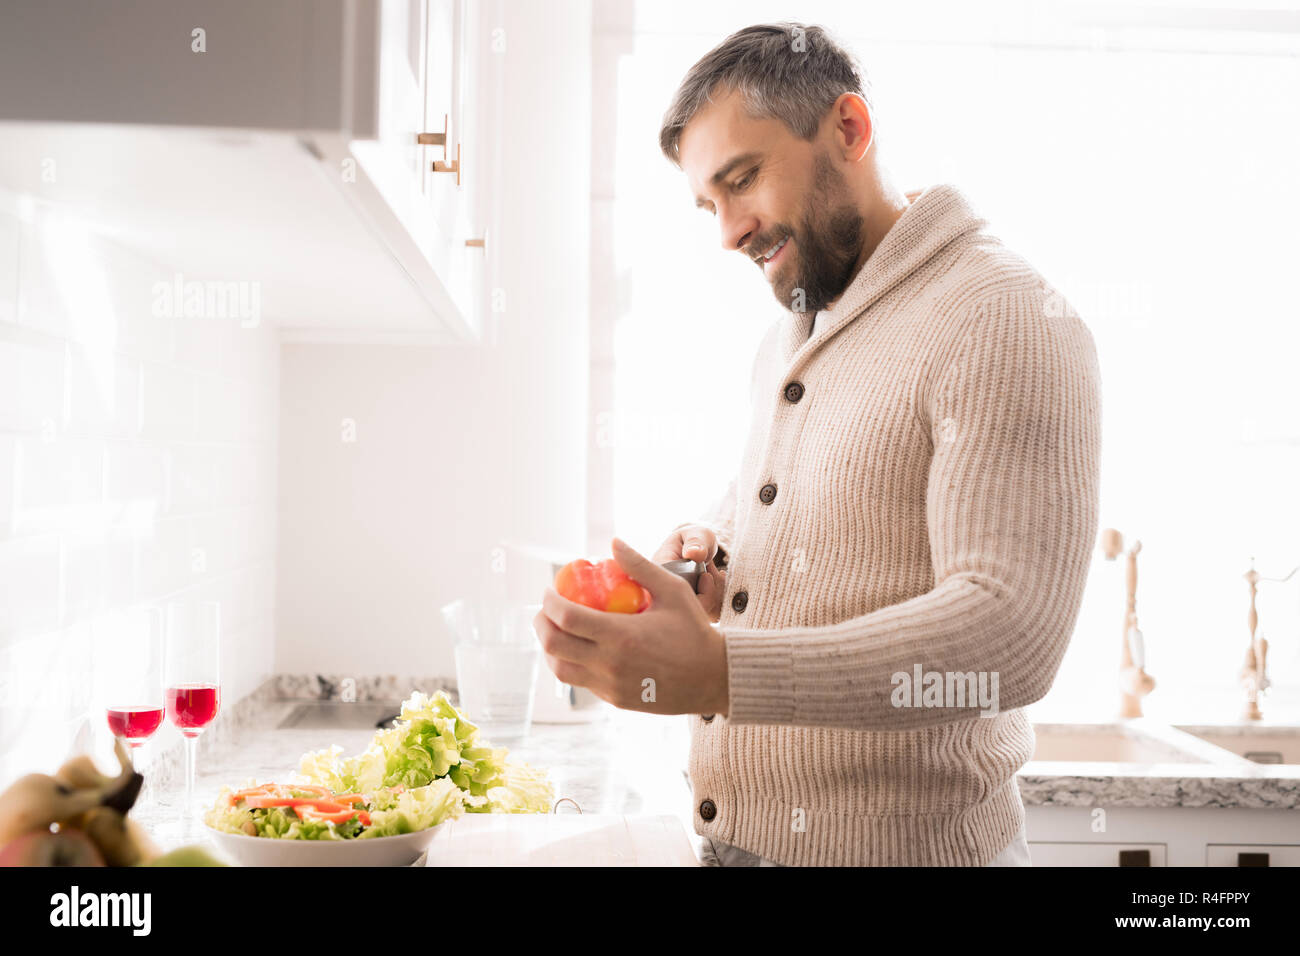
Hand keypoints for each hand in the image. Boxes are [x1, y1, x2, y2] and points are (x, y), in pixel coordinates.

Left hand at [534, 537, 728, 715]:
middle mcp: (610, 664)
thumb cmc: (694, 630)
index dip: (549, 602)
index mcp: (621, 635)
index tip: (550, 590)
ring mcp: (610, 685)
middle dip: (541, 624)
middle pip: (554, 646)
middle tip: (546, 610)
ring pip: (561, 669)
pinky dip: (572, 664)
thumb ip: (640, 566)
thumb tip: (613, 542)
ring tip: (557, 630)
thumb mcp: (672, 591)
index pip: (566, 618)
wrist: (714, 678)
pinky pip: (581, 682)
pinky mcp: (615, 700)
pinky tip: (580, 648)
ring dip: (550, 648)